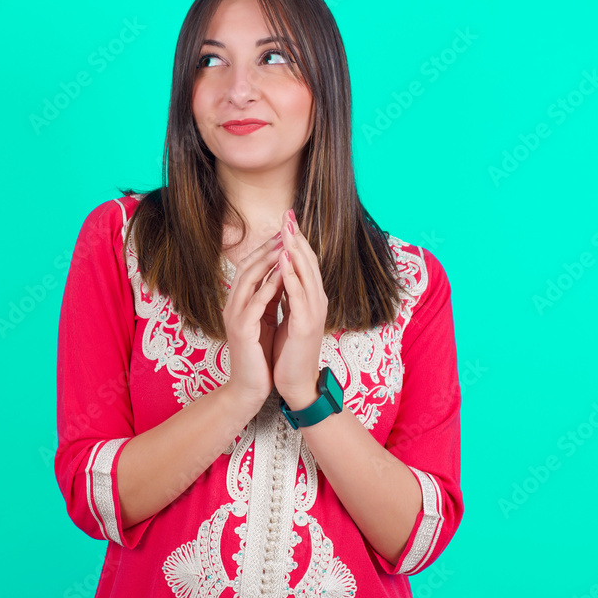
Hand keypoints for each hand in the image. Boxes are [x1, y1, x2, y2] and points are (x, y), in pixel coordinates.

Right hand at [221, 232, 286, 411]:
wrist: (250, 388)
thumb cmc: (260, 356)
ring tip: (284, 246)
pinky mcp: (241, 330)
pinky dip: (268, 288)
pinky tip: (281, 278)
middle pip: (247, 267)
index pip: (251, 267)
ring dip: (267, 262)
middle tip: (285, 231)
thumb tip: (282, 275)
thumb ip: (269, 299)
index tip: (285, 234)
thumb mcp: (265, 321)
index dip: (267, 249)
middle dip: (267, 248)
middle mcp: (233, 305)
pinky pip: (255, 304)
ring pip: (249, 280)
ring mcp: (235, 317)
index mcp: (239, 303)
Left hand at [272, 208, 328, 410]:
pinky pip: (299, 296)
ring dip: (296, 250)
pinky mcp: (305, 325)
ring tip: (287, 230)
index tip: (286, 218)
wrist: (295, 383)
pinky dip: (292, 277)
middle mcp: (317, 301)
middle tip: (288, 213)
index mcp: (311, 298)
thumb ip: (288, 294)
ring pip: (306, 274)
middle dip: (297, 237)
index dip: (296, 239)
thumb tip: (281, 272)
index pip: (304, 262)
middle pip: (308, 262)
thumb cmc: (289, 351)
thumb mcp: (288, 315)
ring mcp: (314, 312)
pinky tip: (285, 262)